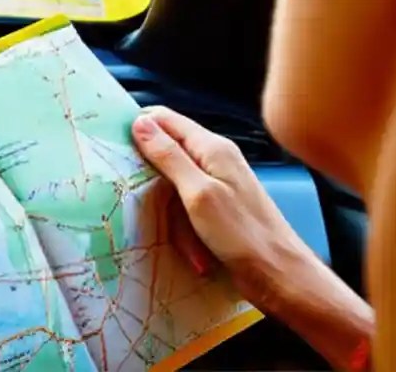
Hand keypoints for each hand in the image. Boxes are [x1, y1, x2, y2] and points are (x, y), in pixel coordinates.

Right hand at [130, 106, 316, 310]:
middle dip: (152, 180)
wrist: (281, 276)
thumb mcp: (198, 194)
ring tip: (183, 239)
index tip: (114, 147)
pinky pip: (185, 209)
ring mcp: (217, 184)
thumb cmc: (243, 235)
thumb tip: (140, 123)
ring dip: (171, 214)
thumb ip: (169, 157)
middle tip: (144, 204)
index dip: (139, 127)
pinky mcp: (217, 208)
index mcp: (213, 147)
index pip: (166, 119)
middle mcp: (215, 159)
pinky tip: (195, 251)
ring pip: (172, 186)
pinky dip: (184, 228)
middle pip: (166, 154)